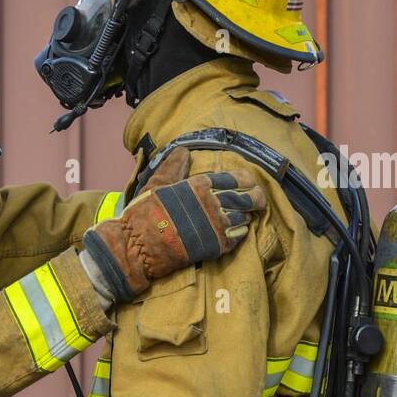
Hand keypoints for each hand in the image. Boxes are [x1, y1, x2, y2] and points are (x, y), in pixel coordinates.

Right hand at [81, 147, 266, 301]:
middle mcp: (212, 203)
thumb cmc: (144, 214)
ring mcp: (215, 225)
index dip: (247, 180)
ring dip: (246, 217)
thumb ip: (173, 168)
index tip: (250, 182)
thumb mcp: (157, 185)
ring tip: (244, 216)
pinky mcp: (216, 246)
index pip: (236, 178)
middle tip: (258, 200)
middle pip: (248, 198)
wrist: (138, 246)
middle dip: (256, 198)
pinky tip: (237, 232)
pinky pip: (238, 237)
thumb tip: (183, 150)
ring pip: (244, 218)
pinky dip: (240, 233)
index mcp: (199, 185)